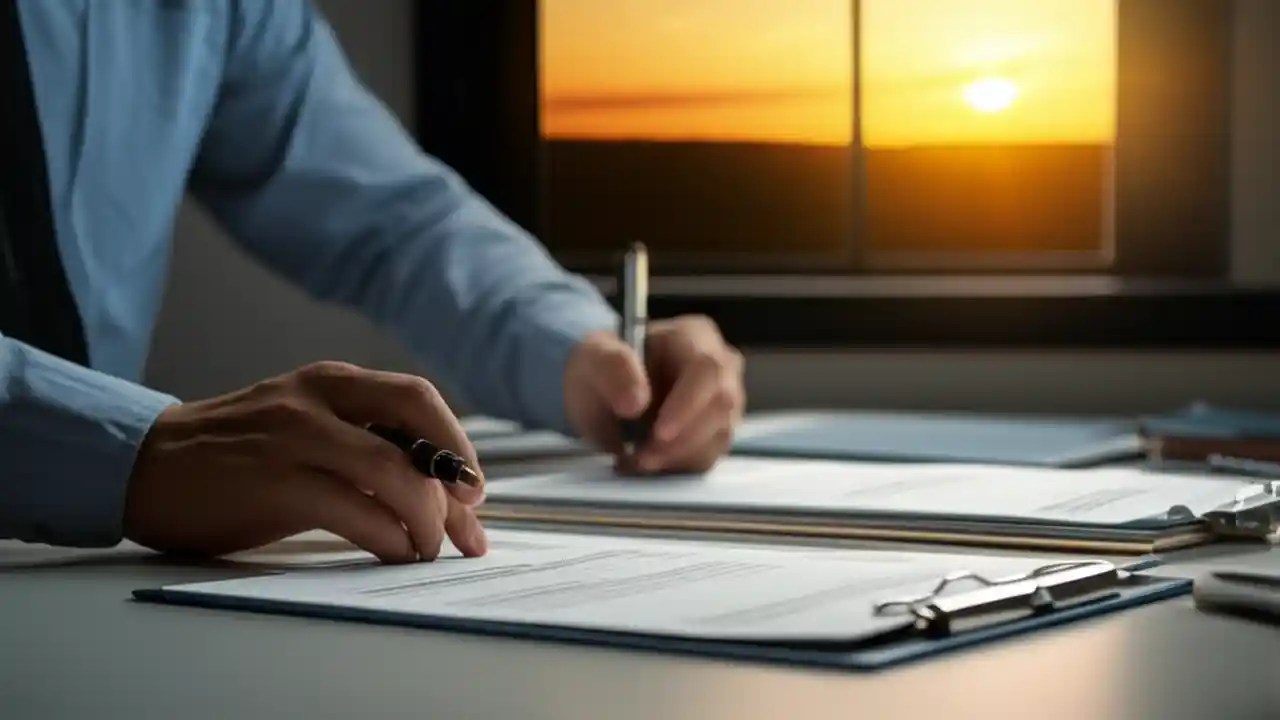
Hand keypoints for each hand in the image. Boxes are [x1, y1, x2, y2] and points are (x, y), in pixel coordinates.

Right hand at [124, 361, 486, 562]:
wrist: (146, 466)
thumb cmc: (238, 454)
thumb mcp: (304, 425)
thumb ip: (360, 442)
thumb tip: (436, 489)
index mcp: (331, 382)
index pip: (417, 399)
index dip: (457, 444)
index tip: (474, 491)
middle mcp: (317, 401)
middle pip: (416, 430)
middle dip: (452, 486)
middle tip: (468, 531)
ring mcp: (294, 439)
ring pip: (392, 472)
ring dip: (425, 519)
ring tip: (429, 552)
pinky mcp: (273, 484)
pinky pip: (354, 510)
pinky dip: (388, 537)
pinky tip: (395, 554)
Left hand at [564, 315, 744, 472]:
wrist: (600, 395)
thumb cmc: (601, 367)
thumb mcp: (593, 358)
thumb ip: (613, 368)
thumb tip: (636, 401)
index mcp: (694, 336)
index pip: (707, 369)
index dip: (688, 403)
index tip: (659, 433)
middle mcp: (721, 369)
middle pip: (720, 408)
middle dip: (680, 440)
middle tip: (639, 456)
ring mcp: (723, 404)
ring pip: (717, 439)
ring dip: (674, 458)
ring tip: (634, 459)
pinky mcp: (716, 435)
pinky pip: (707, 458)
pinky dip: (674, 467)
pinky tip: (646, 461)